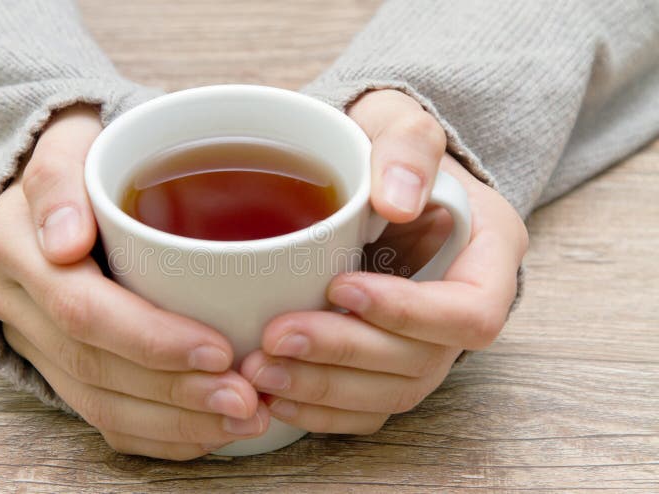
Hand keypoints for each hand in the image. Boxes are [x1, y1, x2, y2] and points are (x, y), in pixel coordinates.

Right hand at [0, 105, 267, 459]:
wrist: (64, 183)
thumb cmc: (90, 155)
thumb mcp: (75, 137)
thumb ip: (60, 175)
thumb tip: (63, 242)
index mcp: (13, 241)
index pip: (83, 307)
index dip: (151, 339)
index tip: (220, 351)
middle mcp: (12, 298)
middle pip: (94, 364)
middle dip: (175, 391)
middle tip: (245, 400)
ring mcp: (29, 337)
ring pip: (97, 401)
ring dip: (175, 422)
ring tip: (242, 420)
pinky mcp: (52, 363)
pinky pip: (98, 416)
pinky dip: (157, 434)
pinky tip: (206, 434)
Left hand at [239, 90, 527, 434]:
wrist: (368, 177)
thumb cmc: (386, 148)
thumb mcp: (400, 123)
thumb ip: (407, 149)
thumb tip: (398, 202)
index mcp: (487, 257)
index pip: (471, 312)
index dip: (408, 312)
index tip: (341, 286)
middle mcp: (462, 310)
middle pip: (420, 360)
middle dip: (346, 355)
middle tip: (277, 338)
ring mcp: (428, 344)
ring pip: (390, 392)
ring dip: (324, 389)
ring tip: (261, 370)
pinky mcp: (391, 364)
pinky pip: (366, 406)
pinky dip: (321, 407)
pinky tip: (274, 394)